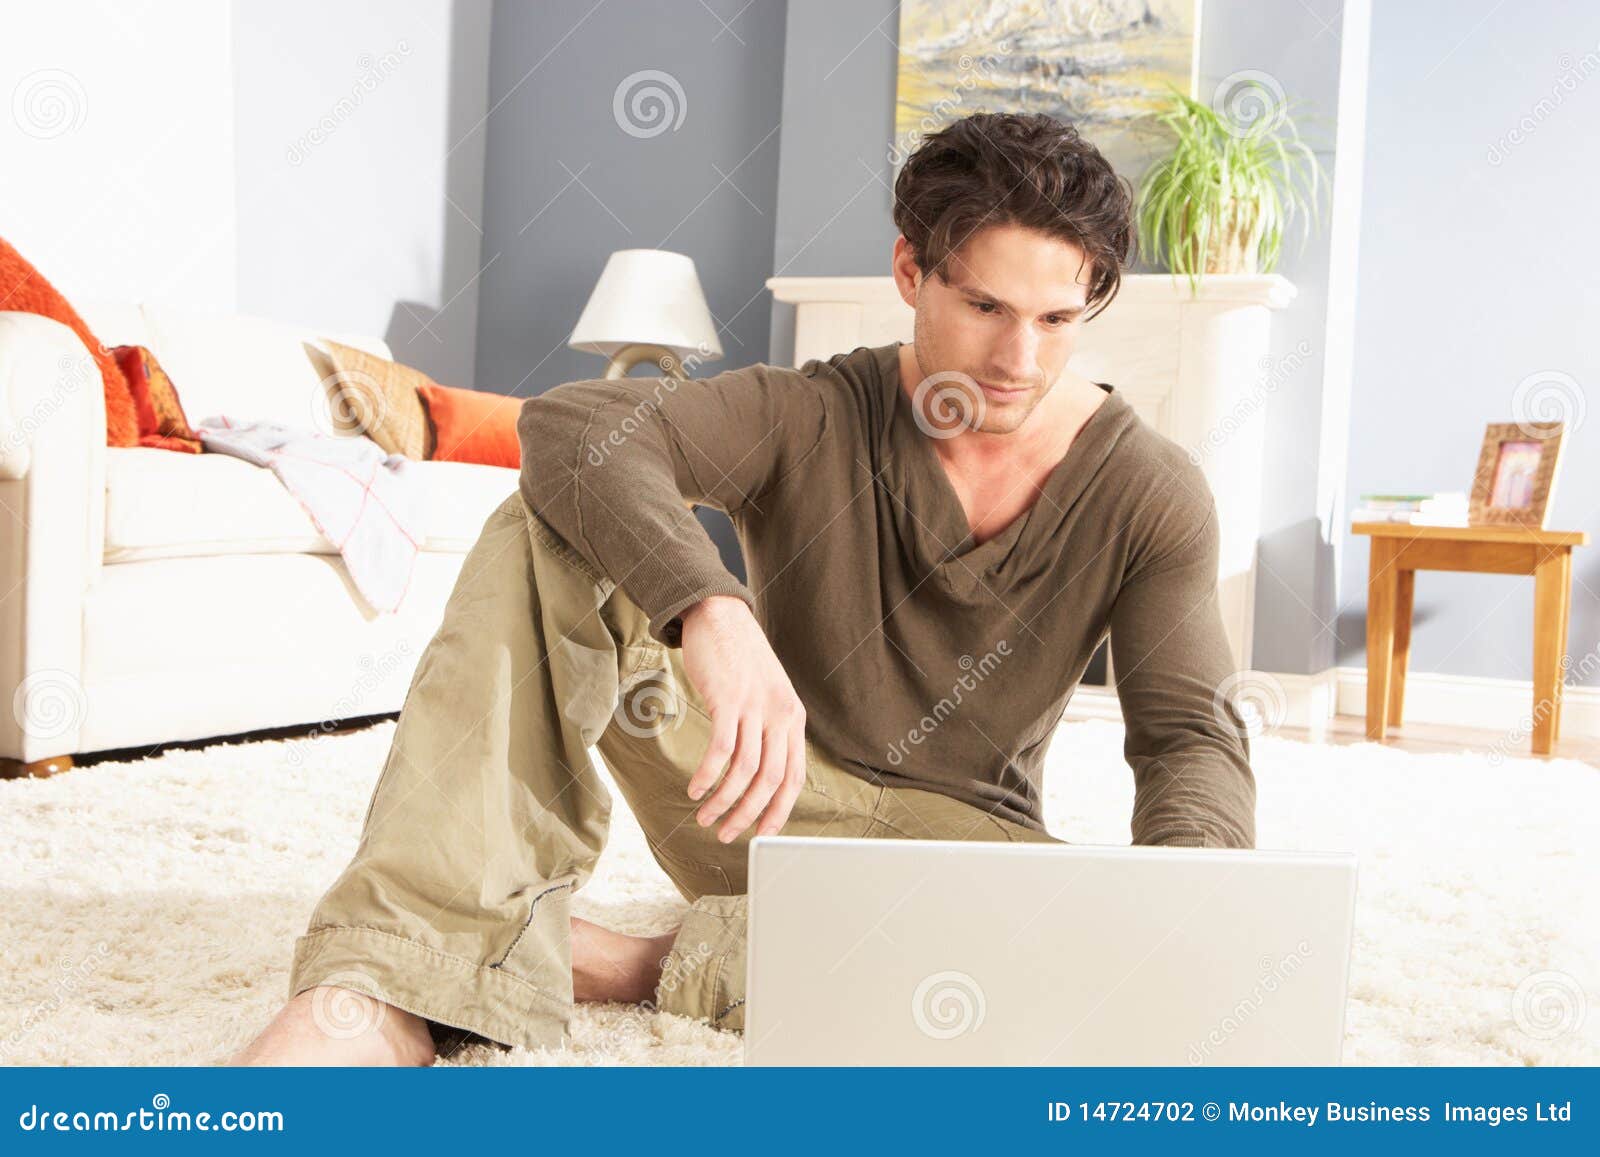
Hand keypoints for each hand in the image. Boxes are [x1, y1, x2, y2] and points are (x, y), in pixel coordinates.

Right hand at [678, 596, 807, 842]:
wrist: (718, 614)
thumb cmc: (739, 657)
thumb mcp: (767, 693)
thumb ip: (768, 728)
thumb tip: (759, 772)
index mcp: (793, 717)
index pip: (794, 777)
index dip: (779, 811)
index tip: (762, 833)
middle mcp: (779, 714)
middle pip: (770, 781)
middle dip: (748, 815)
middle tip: (727, 834)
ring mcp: (755, 707)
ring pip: (744, 771)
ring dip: (723, 802)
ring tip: (704, 817)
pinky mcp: (728, 700)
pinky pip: (720, 750)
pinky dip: (707, 776)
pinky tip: (695, 789)